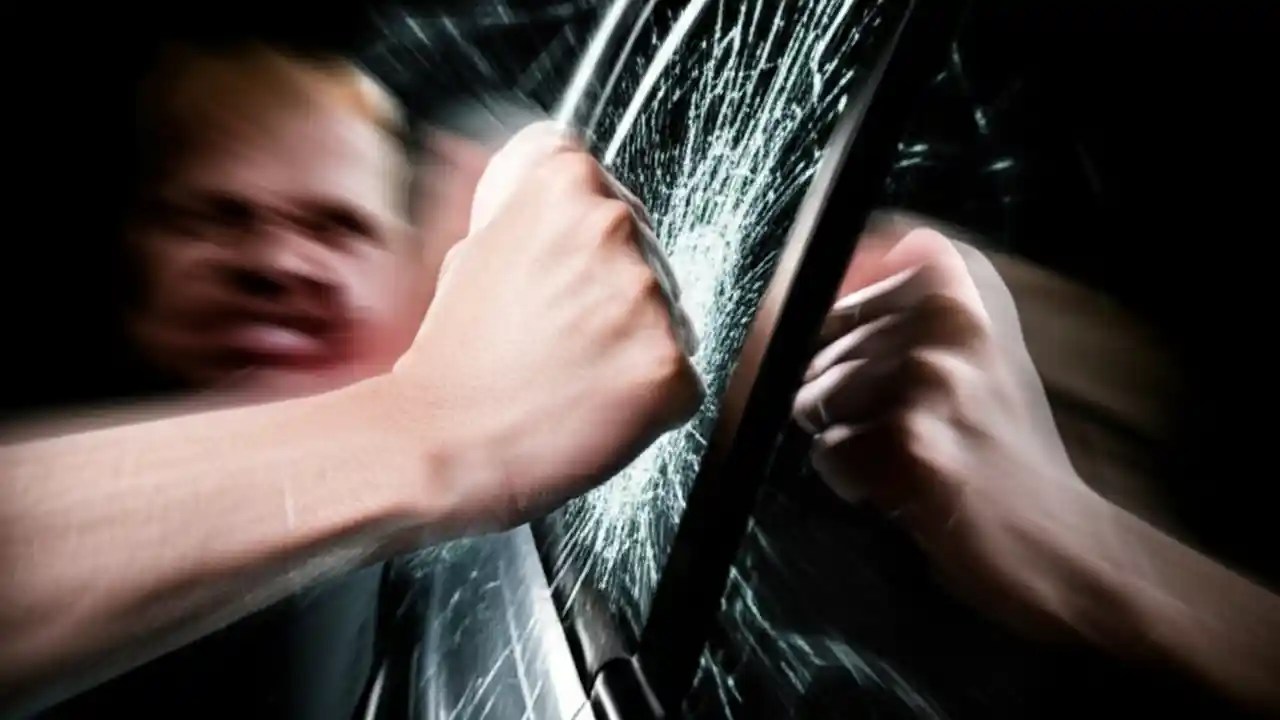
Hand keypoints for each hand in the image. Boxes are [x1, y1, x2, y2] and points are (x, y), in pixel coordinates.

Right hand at [393, 122, 701, 531]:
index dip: (586, 243)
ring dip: (632, 347)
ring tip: (570, 374)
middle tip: (559, 337)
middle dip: (614, 296)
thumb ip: (535, 223)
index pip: (606, 193)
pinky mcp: (669, 363)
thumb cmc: (455, 356)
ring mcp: (646, 295)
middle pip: (645, 255)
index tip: (567, 274)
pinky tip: (593, 405)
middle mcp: (613, 226)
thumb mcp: (477, 249)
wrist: (444, 440)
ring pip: (666, 319)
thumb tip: (571, 221)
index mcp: (565, 184)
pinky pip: (679, 379)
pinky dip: (648, 399)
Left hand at [793, 226, 1107, 637]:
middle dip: (837, 391)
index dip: (836, 298)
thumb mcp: (981, 355)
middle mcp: (950, 328)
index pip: (860, 255)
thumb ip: (918, 305)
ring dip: (843, 437)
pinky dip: (851, 479)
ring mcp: (930, 384)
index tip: (839, 329)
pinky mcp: (910, 444)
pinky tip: (899, 486)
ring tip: (902, 455)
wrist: (1057, 538)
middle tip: (899, 424)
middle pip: (822, 344)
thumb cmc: (1007, 450)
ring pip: (815, 398)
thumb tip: (849, 266)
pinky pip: (829, 452)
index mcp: (967, 297)